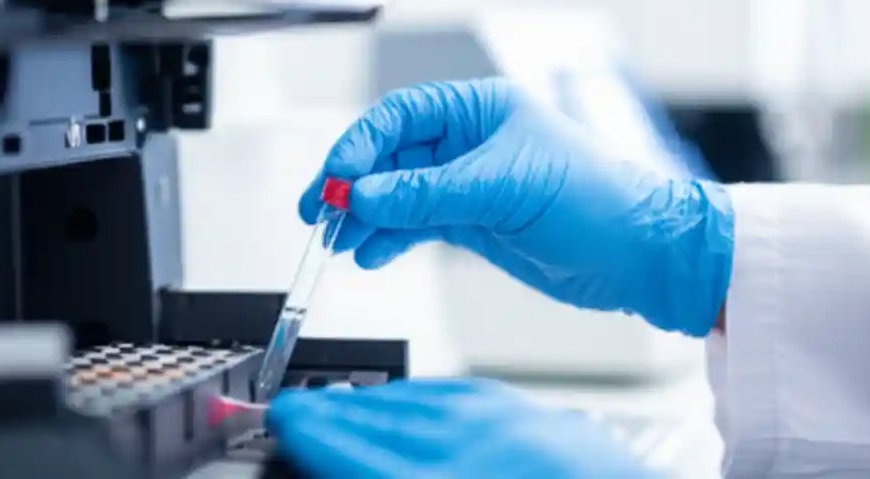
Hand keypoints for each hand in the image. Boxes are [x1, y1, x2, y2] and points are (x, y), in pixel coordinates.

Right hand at [267, 379, 655, 478]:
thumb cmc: (583, 477)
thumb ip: (405, 463)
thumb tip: (356, 451)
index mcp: (473, 476)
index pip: (371, 455)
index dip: (319, 434)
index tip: (286, 423)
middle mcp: (500, 451)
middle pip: (392, 424)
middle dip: (335, 416)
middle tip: (293, 412)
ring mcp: (529, 431)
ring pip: (428, 405)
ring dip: (376, 403)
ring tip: (336, 408)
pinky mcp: (551, 422)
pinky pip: (472, 399)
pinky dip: (428, 401)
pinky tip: (408, 406)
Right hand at [298, 78, 732, 335]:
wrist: (639, 254)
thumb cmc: (596, 199)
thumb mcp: (503, 188)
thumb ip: (426, 193)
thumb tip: (364, 194)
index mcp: (480, 108)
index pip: (401, 116)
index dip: (361, 144)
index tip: (337, 176)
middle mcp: (469, 140)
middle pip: (390, 156)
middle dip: (353, 183)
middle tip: (320, 210)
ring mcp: (469, 182)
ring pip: (398, 193)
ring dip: (366, 216)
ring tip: (340, 240)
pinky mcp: (474, 220)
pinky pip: (416, 223)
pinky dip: (391, 238)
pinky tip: (370, 253)